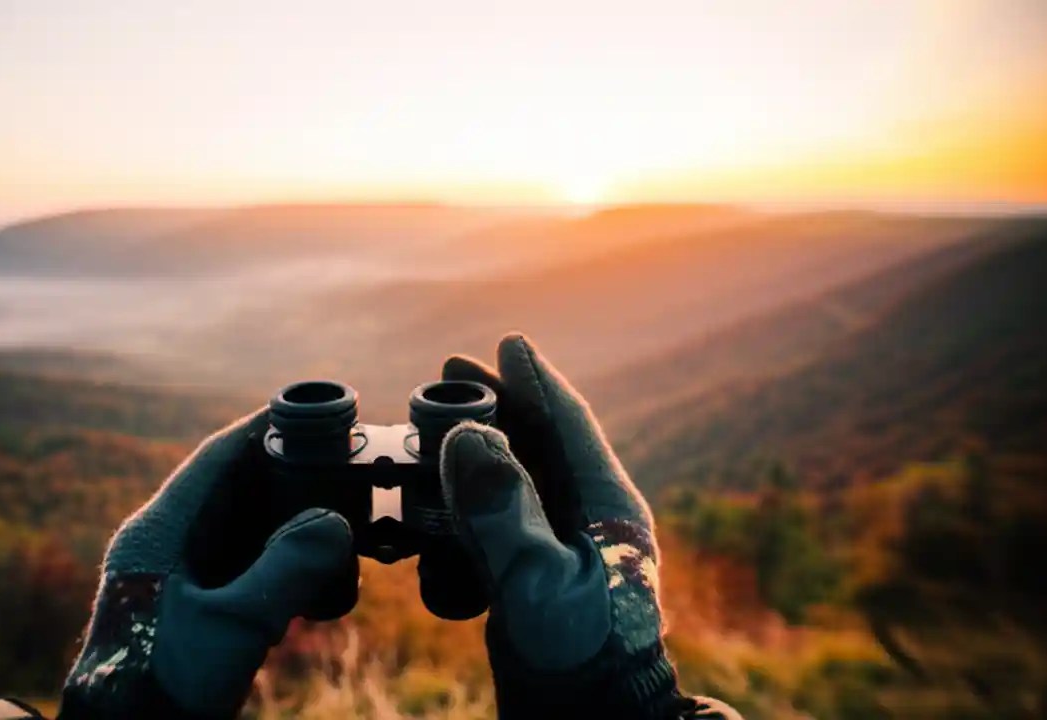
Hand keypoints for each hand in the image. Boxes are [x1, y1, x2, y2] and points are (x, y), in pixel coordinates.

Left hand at [57, 409, 352, 718]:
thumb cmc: (161, 684)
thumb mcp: (234, 625)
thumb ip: (287, 569)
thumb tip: (334, 524)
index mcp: (158, 532)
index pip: (216, 458)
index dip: (262, 430)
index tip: (308, 412)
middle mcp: (164, 546)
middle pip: (234, 491)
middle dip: (288, 480)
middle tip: (342, 471)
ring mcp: (176, 579)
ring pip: (242, 531)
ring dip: (288, 527)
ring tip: (340, 523)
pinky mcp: (191, 610)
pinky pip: (242, 569)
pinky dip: (280, 566)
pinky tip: (316, 582)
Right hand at [439, 334, 683, 717]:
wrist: (585, 717)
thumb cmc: (575, 651)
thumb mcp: (538, 576)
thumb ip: (502, 505)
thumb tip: (469, 436)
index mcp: (608, 505)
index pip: (570, 424)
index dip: (536, 381)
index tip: (506, 344)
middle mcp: (590, 516)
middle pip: (541, 439)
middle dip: (499, 402)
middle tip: (450, 371)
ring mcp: (564, 545)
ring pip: (519, 473)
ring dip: (480, 442)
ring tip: (438, 417)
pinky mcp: (537, 574)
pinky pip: (501, 514)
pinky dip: (470, 491)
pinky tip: (442, 486)